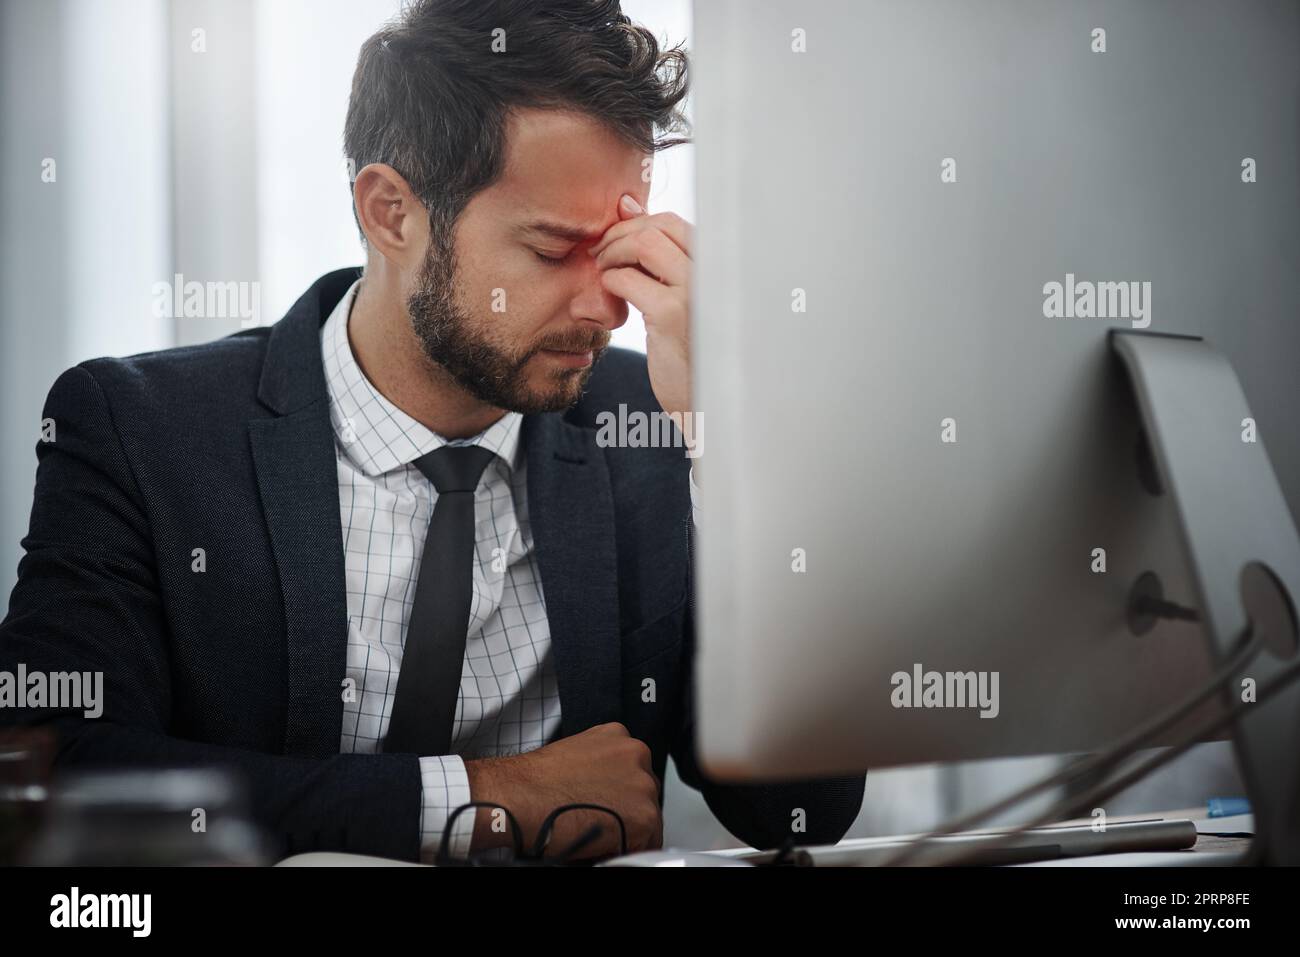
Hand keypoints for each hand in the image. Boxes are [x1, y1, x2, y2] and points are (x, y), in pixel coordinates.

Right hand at [463, 722, 662, 860]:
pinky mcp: (644, 815)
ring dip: (627, 827)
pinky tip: (599, 842)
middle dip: (626, 808)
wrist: (519, 797)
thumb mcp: (576, 755)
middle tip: (599, 819)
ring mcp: (643, 784)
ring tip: (595, 831)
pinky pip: (645, 842)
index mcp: (619, 736)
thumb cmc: (535, 781)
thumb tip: (607, 788)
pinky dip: (625, 847)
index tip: (608, 805)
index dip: (619, 794)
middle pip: (643, 792)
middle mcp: (636, 755)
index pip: (633, 771)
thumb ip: (601, 765)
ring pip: (647, 817)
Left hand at [590, 194, 693, 424]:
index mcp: (719, 267)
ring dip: (612, 253)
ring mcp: (695, 291)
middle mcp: (714, 273)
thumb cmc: (693, 351)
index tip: (615, 242)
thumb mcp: (683, 298)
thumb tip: (628, 205)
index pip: (672, 223)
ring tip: (603, 271)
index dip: (636, 226)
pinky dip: (610, 281)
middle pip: (657, 227)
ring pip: (643, 244)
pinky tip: (610, 295)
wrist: (709, 402)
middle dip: (620, 235)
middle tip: (600, 254)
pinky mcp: (672, 314)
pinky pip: (627, 280)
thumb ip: (662, 258)